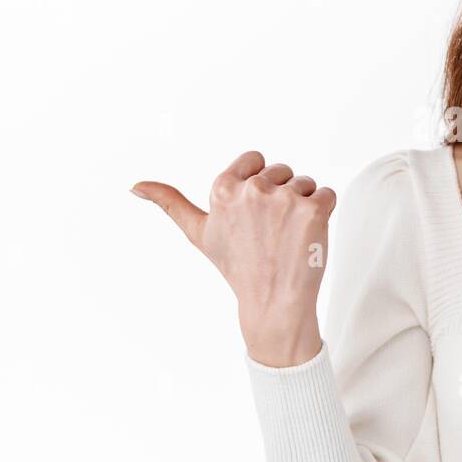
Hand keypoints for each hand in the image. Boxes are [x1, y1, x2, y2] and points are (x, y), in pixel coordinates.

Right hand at [131, 150, 336, 365]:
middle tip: (270, 232)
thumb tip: (135, 185)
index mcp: (223, 188)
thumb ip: (170, 203)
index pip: (254, 159)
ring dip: (302, 206)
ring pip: (305, 183)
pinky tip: (307, 237)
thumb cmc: (237, 267)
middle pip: (282, 171)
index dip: (259, 184)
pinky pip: (327, 194)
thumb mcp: (199, 233)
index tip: (254, 214)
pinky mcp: (313, 209)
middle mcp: (252, 189)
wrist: (273, 303)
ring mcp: (284, 198)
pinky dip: (323, 213)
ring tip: (287, 237)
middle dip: (281, 196)